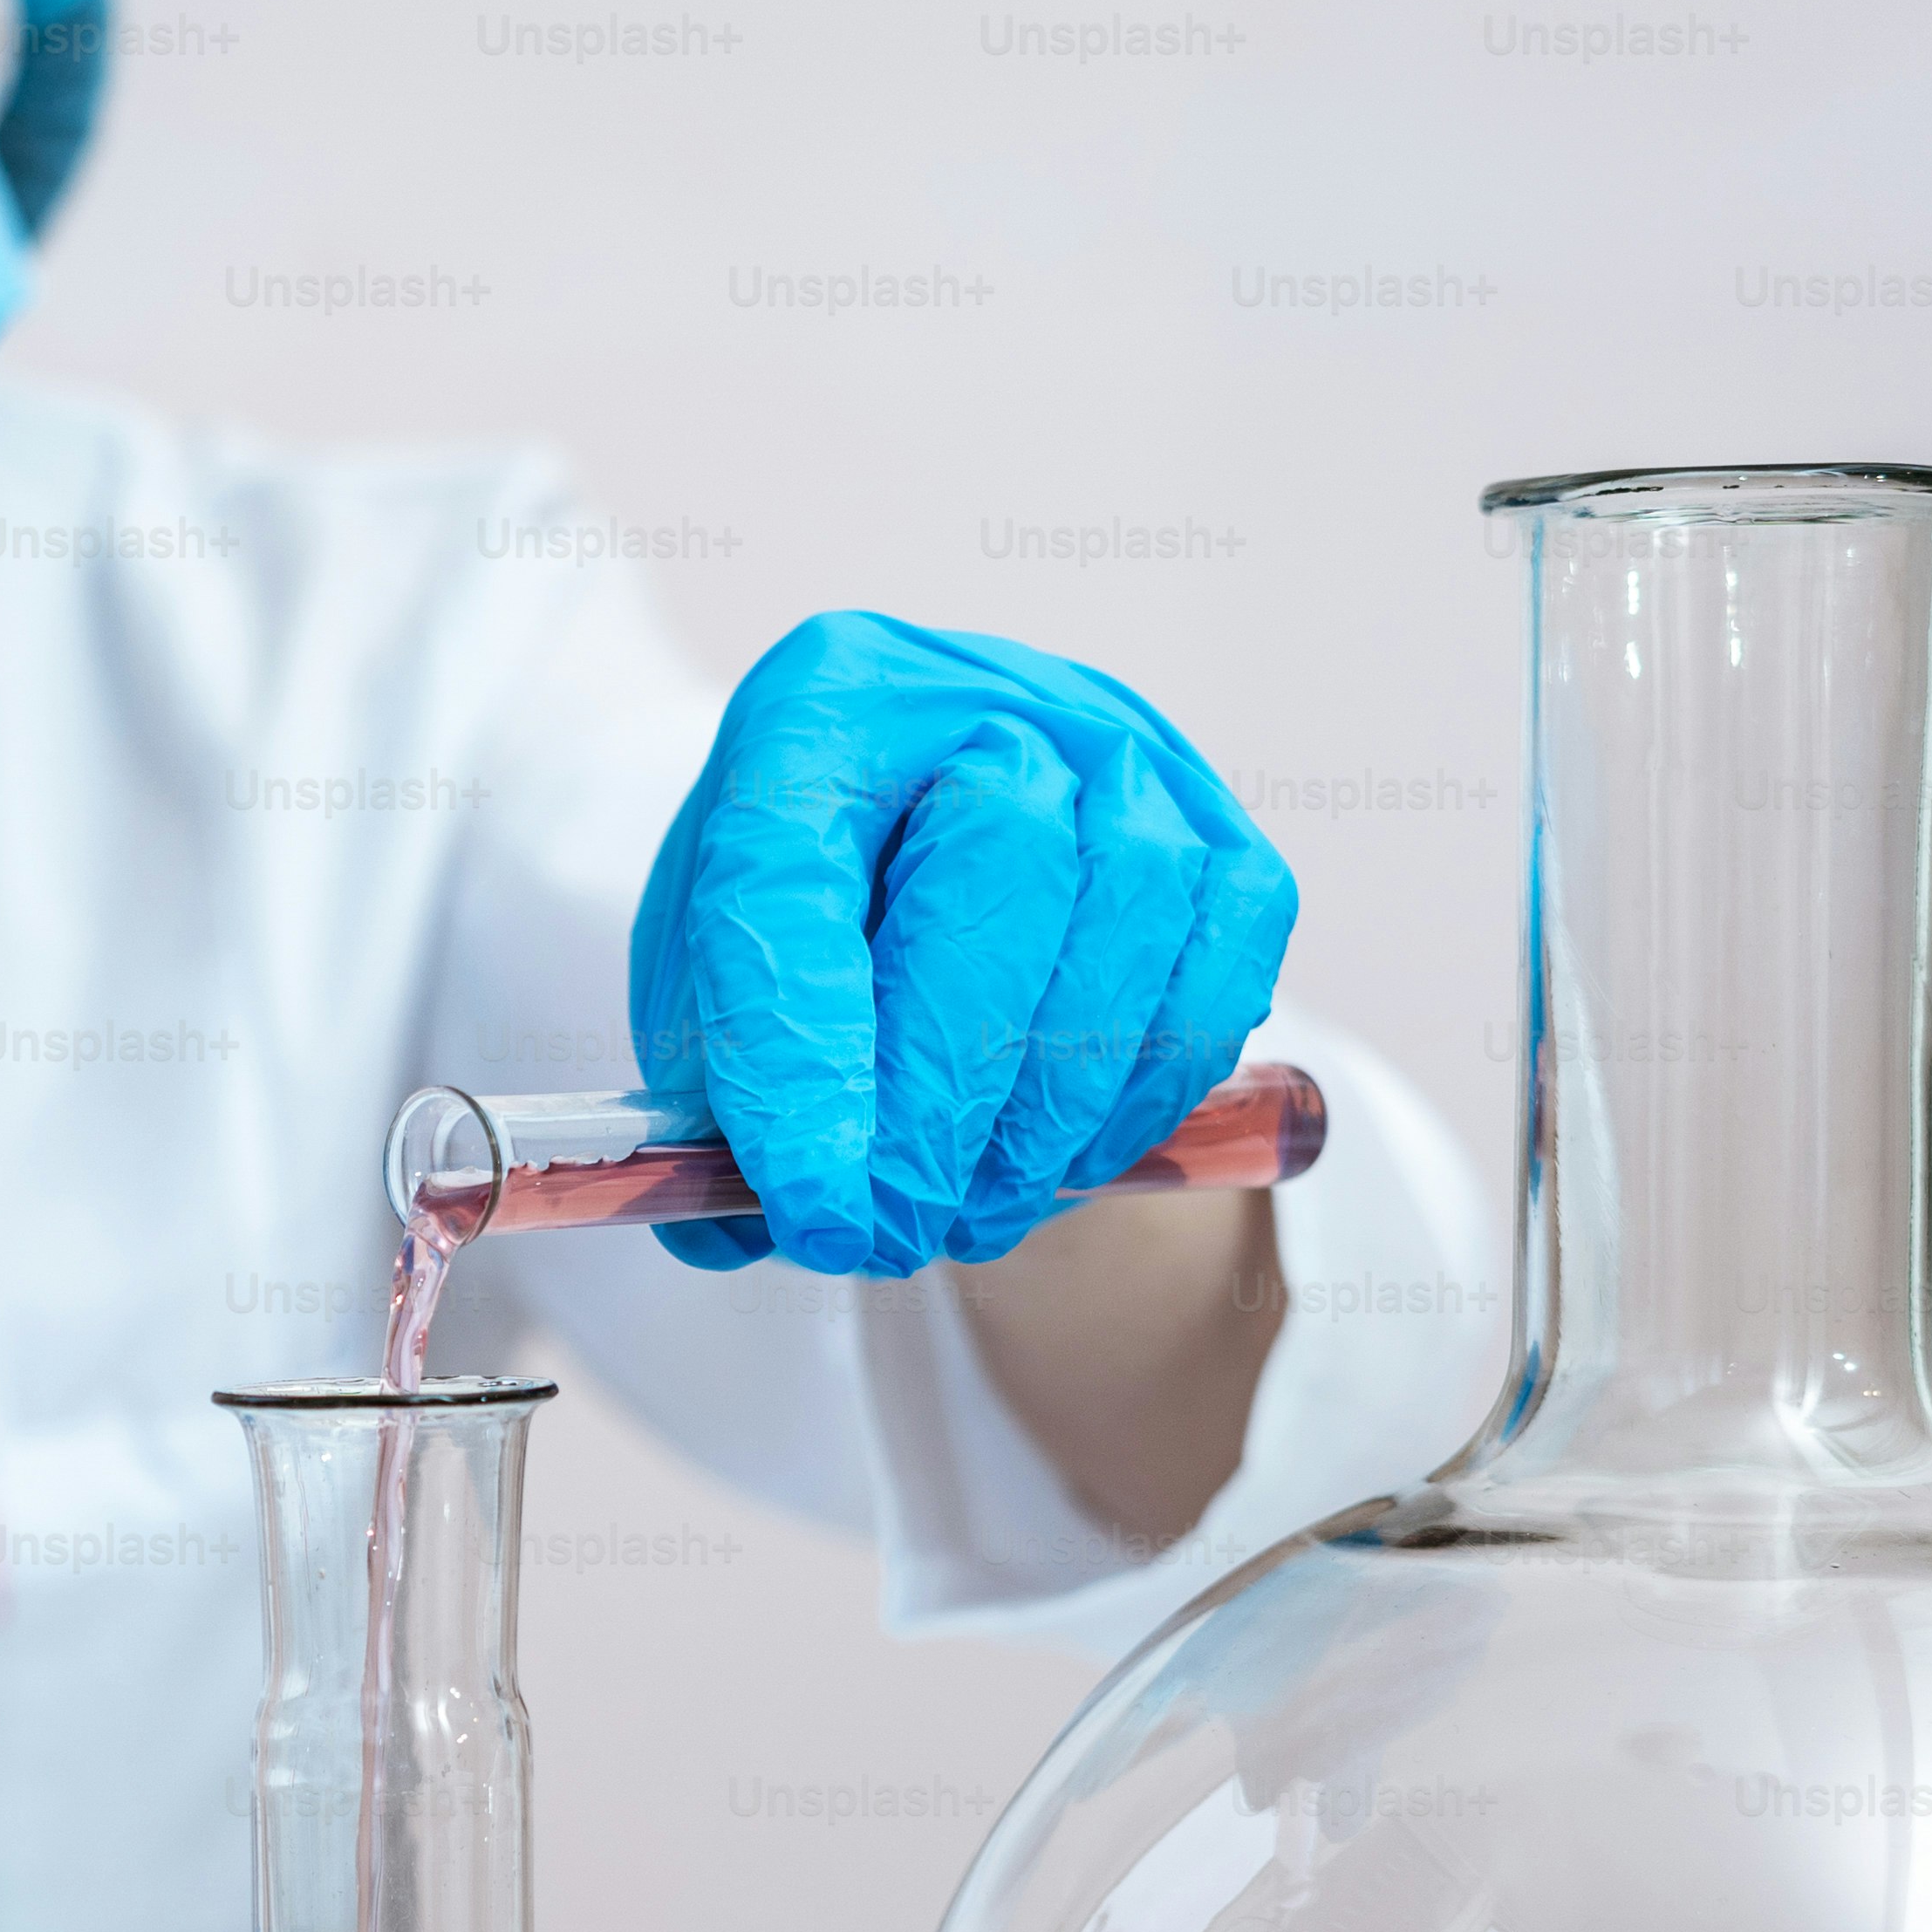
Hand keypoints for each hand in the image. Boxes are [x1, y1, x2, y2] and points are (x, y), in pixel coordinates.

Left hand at [631, 611, 1295, 1275]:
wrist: (942, 860)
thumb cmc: (811, 932)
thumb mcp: (715, 999)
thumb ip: (710, 1111)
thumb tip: (734, 1228)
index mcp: (817, 711)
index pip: (794, 864)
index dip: (805, 1053)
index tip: (814, 1205)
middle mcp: (980, 697)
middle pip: (994, 873)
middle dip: (943, 1097)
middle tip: (895, 1234)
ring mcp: (1121, 752)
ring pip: (1122, 923)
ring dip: (1047, 1113)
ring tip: (969, 1220)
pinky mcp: (1221, 833)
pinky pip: (1217, 971)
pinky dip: (1145, 1093)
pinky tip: (1069, 1166)